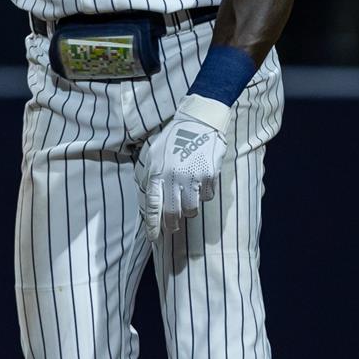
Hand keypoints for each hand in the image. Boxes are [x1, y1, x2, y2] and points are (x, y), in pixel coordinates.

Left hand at [140, 95, 232, 238]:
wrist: (199, 121)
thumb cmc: (175, 138)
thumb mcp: (155, 154)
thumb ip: (151, 176)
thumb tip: (150, 202)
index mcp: (157, 172)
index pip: (152, 205)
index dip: (153, 224)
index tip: (153, 236)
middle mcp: (173, 177)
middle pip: (172, 213)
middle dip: (172, 224)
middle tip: (173, 227)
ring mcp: (192, 177)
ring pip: (191, 209)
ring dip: (190, 208)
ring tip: (188, 196)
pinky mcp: (208, 175)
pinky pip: (207, 196)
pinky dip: (204, 193)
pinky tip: (201, 180)